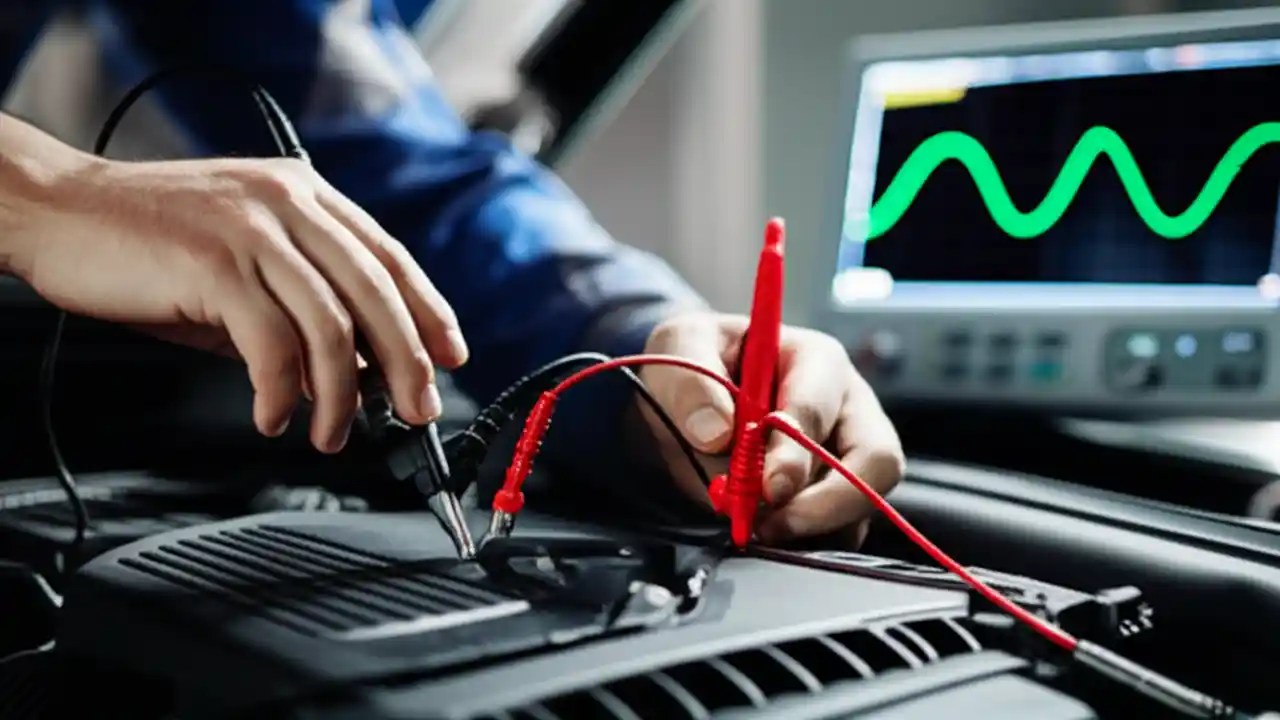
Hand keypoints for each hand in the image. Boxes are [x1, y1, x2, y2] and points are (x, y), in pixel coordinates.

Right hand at [5, 153, 466, 452]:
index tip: (451, 356)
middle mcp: (289, 204)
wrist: (58, 212)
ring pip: (332, 326)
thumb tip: (359, 368)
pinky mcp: (216, 265)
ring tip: (331, 434)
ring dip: (341, 394)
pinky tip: (275, 416)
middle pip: (376, 294)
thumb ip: (300, 304)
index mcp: (305, 195)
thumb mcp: (242, 265)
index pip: (389, 257)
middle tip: (418, 413)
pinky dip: (283, 393)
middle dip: (408, 363)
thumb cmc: (149, 244)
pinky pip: (272, 344)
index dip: (429, 311)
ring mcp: (253, 231)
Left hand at [636, 313, 904, 545]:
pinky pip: (841, 530)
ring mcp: (846, 454)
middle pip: (876, 463)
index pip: (820, 412)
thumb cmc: (694, 361)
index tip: (768, 487)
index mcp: (816, 360)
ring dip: (813, 528)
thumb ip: (691, 384)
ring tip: (758, 530)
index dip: (796, 454)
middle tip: (772, 525)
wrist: (685, 397)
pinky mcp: (833, 493)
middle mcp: (846, 407)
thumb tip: (717, 433)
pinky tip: (767, 536)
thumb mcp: (680, 346)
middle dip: (828, 504)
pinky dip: (807, 541)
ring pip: (862, 504)